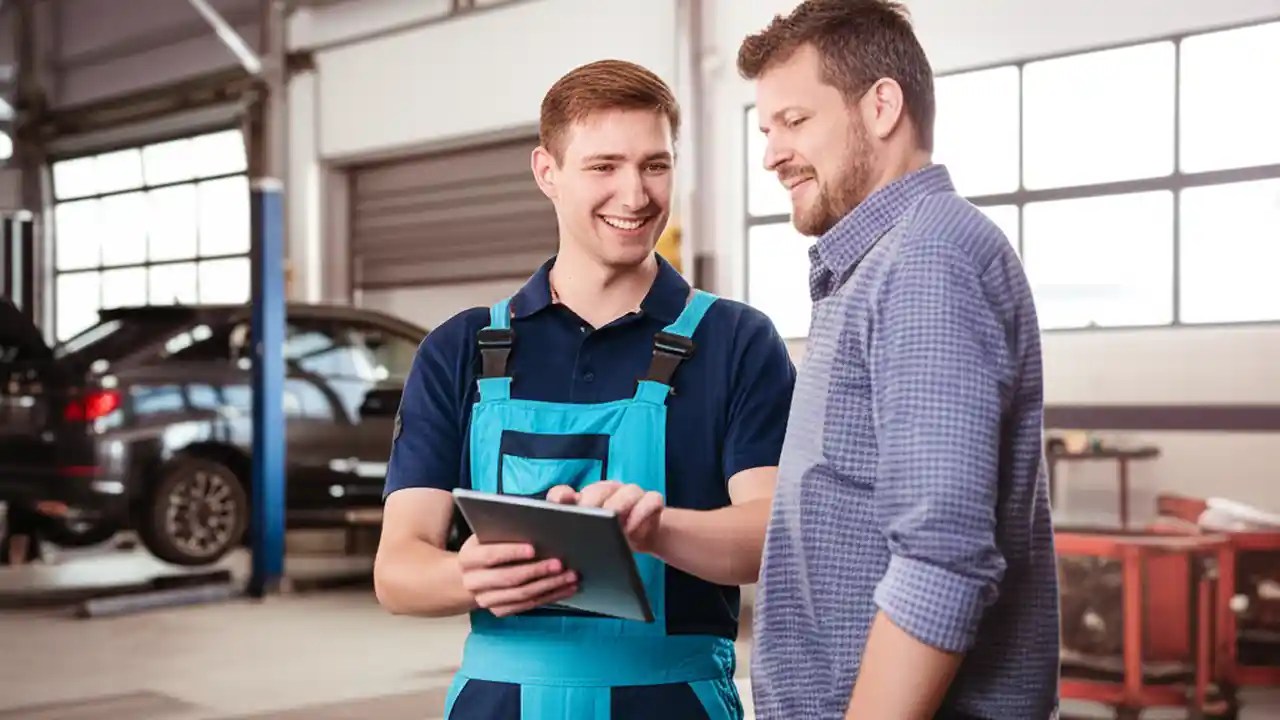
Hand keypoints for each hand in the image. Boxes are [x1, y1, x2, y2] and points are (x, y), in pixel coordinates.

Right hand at [456, 534, 577, 616]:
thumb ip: (510, 523)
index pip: (489, 555)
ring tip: (571, 577)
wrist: (475, 572)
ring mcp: (485, 599)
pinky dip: (549, 597)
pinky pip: (527, 606)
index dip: (511, 552)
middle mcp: (473, 581)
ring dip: (549, 586)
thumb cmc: (491, 543)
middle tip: (560, 564)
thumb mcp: (493, 530)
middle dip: (537, 571)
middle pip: (508, 578)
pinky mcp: (499, 610)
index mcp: (469, 557)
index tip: (533, 548)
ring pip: (521, 595)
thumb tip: (542, 512)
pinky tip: (567, 588)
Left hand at [547, 481, 664, 552]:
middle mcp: (606, 490)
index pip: (564, 492)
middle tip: (589, 521)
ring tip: (615, 529)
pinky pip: (651, 500)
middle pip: (597, 490)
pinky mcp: (652, 500)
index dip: (560, 497)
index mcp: (583, 499)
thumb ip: (573, 540)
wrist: (644, 536)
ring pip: (628, 491)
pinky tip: (633, 532)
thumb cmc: (610, 539)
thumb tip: (552, 556)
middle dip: (592, 504)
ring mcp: (631, 492)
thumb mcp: (589, 542)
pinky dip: (641, 514)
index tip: (558, 505)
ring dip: (620, 508)